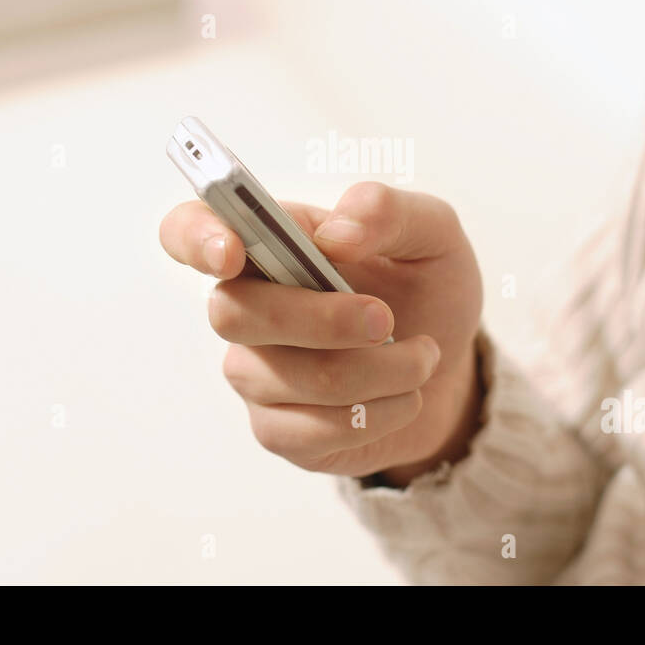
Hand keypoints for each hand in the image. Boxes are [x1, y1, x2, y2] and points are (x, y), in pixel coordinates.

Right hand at [159, 182, 483, 482]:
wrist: (453, 363)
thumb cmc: (427, 287)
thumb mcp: (431, 234)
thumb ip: (388, 213)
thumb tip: (338, 232)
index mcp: (270, 242)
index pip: (190, 231)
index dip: (195, 239)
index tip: (230, 251)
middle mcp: (249, 305)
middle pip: (233, 314)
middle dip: (321, 320)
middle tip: (385, 319)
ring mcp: (257, 370)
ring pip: (284, 378)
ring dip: (374, 371)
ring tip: (422, 358)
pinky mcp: (279, 428)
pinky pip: (308, 431)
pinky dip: (374, 415)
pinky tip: (404, 397)